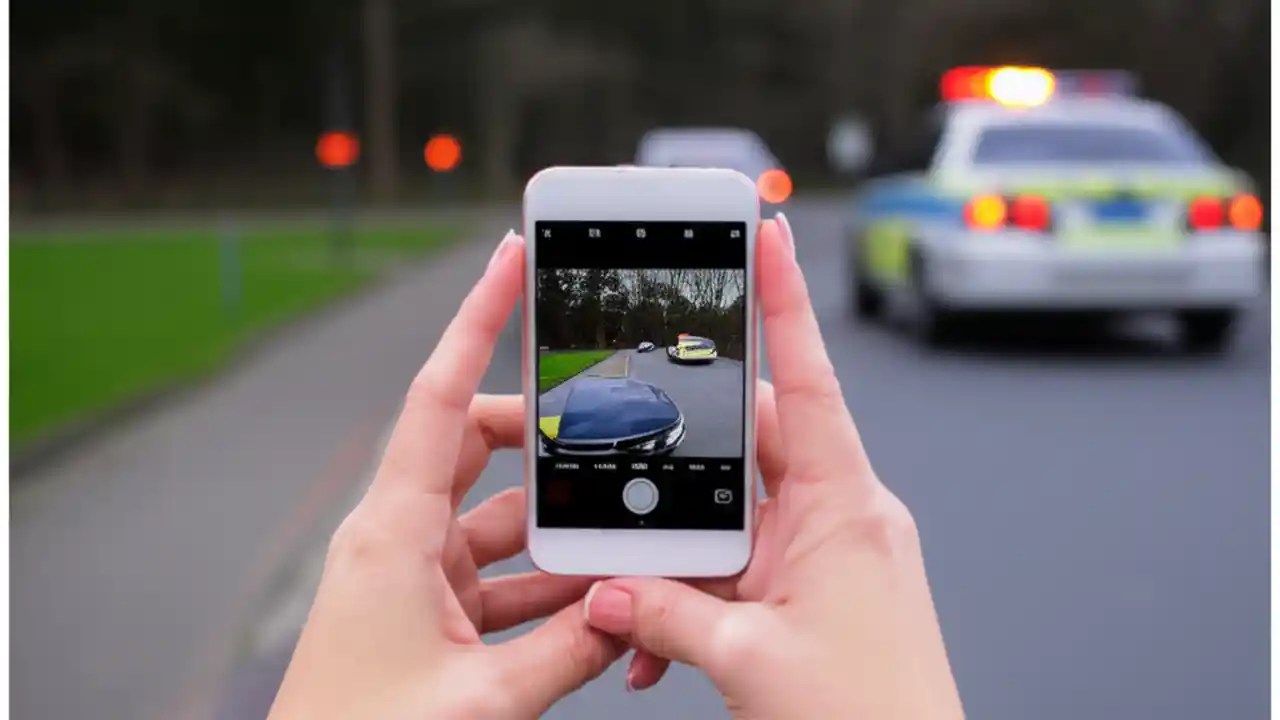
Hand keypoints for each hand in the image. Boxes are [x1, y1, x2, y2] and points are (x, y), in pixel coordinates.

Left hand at [270, 232, 622, 719]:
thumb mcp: (482, 701)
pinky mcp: (425, 614)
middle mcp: (398, 540)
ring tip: (618, 532)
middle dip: (546, 439)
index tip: (510, 262)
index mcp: (392, 534)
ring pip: (499, 519)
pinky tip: (592, 595)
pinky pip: (499, 575)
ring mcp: (412, 576)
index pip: (440, 398)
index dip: (477, 320)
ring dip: (556, 528)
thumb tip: (630, 609)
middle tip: (604, 429)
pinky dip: (545, 582)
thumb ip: (569, 651)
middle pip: (479, 449)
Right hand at [584, 216, 963, 717]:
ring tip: (639, 590)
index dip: (784, 302)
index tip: (768, 233)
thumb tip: (604, 592)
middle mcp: (842, 517)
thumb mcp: (750, 662)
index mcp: (845, 507)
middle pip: (754, 444)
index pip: (807, 379)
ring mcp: (830, 553)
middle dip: (687, 453)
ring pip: (738, 513)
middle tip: (634, 442)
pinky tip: (658, 637)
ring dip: (683, 548)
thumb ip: (666, 617)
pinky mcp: (817, 591)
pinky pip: (745, 565)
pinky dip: (698, 593)